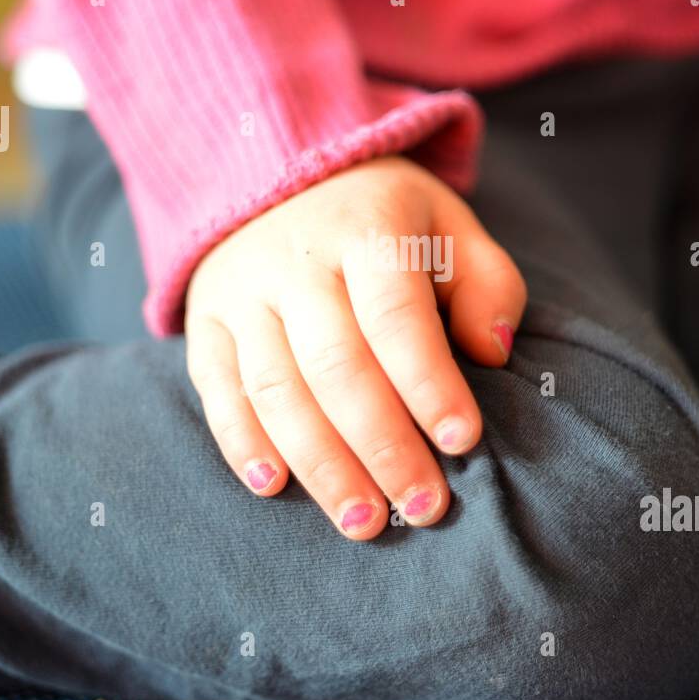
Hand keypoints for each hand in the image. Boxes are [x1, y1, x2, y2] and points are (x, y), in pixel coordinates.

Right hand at [185, 155, 526, 538]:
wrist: (278, 178)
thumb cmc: (388, 222)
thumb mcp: (450, 225)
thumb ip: (487, 284)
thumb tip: (493, 352)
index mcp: (366, 229)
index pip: (395, 315)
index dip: (429, 382)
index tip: (464, 441)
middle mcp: (294, 261)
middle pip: (335, 364)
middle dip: (382, 444)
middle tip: (424, 506)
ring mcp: (241, 292)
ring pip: (275, 388)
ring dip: (319, 463)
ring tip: (363, 521)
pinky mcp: (204, 322)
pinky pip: (217, 390)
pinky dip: (241, 444)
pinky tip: (275, 488)